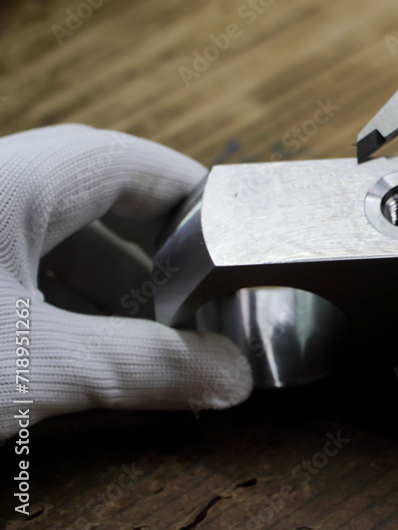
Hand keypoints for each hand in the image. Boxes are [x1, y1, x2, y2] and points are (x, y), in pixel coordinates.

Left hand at [1, 125, 251, 438]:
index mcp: (18, 178)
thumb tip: (229, 376)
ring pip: (52, 231)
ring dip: (104, 280)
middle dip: (151, 254)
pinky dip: (56, 293)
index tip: (235, 237)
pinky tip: (74, 342)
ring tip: (141, 330)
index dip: (193, 199)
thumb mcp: (37, 366)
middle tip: (191, 297)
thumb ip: (143, 367)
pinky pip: (15, 258)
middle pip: (95, 197)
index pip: (132, 162)